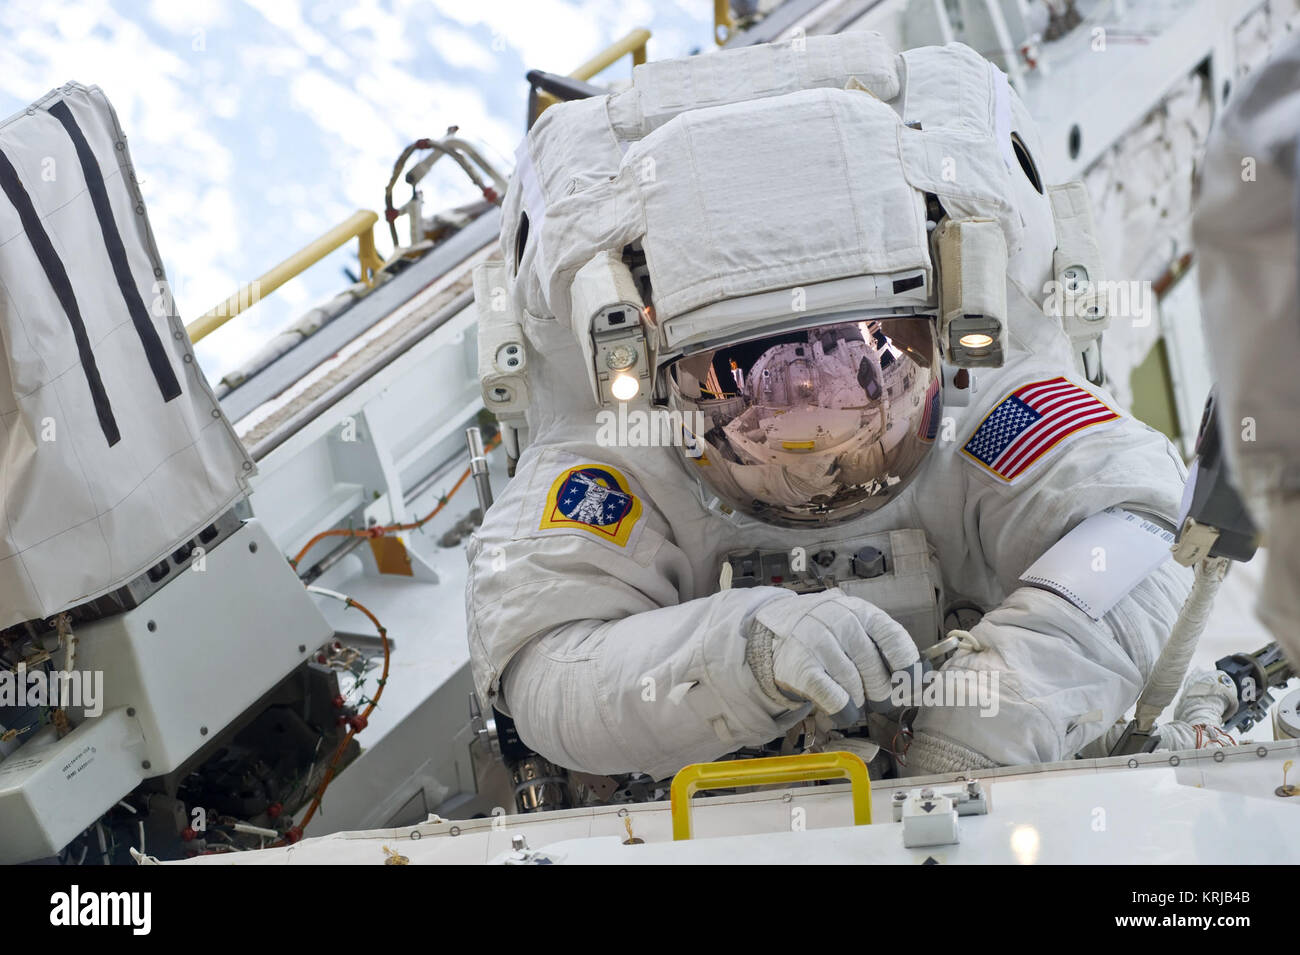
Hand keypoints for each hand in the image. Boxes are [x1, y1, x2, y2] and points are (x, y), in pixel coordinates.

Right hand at [746, 589, 919, 723]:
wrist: (777, 633)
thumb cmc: (828, 635)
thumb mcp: (857, 628)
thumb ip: (886, 649)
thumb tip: (923, 680)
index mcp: (862, 612)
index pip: (894, 640)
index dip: (909, 668)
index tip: (914, 686)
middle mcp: (841, 623)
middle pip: (876, 673)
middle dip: (880, 693)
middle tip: (876, 696)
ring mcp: (819, 643)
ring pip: (856, 689)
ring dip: (858, 702)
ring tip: (849, 695)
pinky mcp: (802, 667)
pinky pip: (836, 699)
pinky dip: (844, 711)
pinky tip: (843, 711)